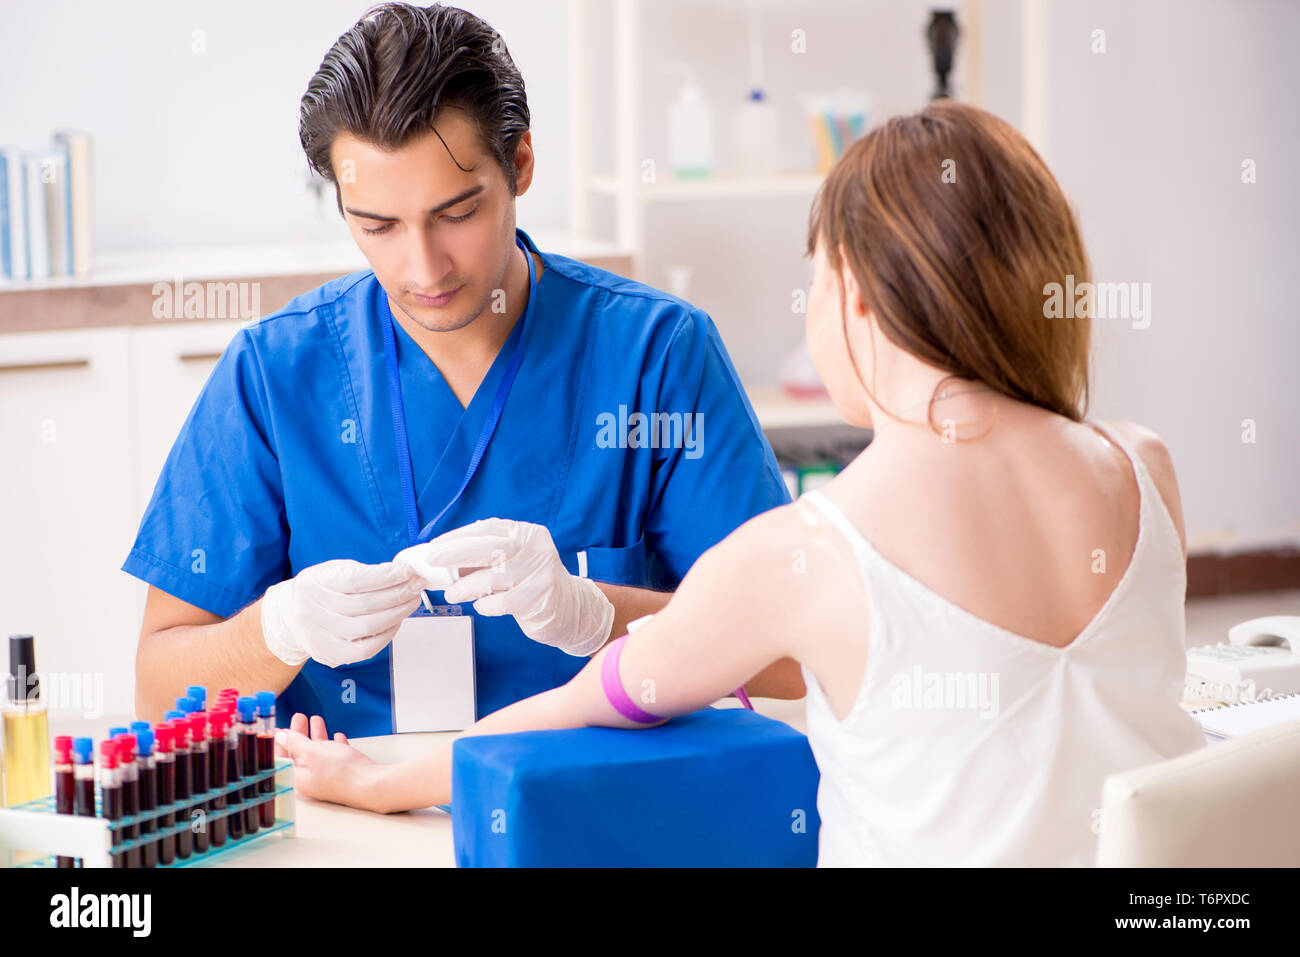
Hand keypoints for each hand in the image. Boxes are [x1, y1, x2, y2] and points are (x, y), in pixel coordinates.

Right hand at [261, 558, 427, 667]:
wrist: (288, 617)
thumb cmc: (320, 590)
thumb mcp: (333, 572)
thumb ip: (363, 572)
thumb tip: (400, 574)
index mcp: (314, 584)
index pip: (356, 580)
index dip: (386, 576)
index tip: (408, 571)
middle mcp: (312, 610)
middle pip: (365, 605)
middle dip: (398, 594)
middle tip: (417, 585)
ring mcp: (319, 635)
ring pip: (368, 628)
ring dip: (397, 614)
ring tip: (412, 601)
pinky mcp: (328, 654)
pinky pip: (365, 649)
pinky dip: (386, 636)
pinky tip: (397, 622)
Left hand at [275, 712, 387, 812]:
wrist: (372, 784)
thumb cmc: (343, 773)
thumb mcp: (314, 752)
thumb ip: (296, 742)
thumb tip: (281, 736)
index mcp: (299, 779)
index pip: (283, 758)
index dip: (281, 741)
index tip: (280, 728)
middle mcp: (312, 781)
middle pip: (301, 754)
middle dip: (300, 734)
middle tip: (299, 719)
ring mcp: (329, 778)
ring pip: (319, 753)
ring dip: (317, 735)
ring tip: (316, 720)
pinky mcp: (344, 775)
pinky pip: (335, 757)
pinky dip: (334, 745)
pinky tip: (337, 737)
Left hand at [402, 518, 614, 656]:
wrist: (569, 607)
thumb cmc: (531, 580)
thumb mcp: (515, 558)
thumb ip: (488, 554)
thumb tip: (444, 555)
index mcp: (527, 533)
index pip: (488, 529)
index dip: (459, 536)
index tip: (435, 544)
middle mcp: (535, 549)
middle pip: (489, 547)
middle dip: (455, 553)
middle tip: (432, 560)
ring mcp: (539, 573)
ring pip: (491, 578)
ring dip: (465, 587)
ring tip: (452, 593)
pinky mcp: (539, 599)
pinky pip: (501, 602)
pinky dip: (486, 605)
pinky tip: (481, 606)